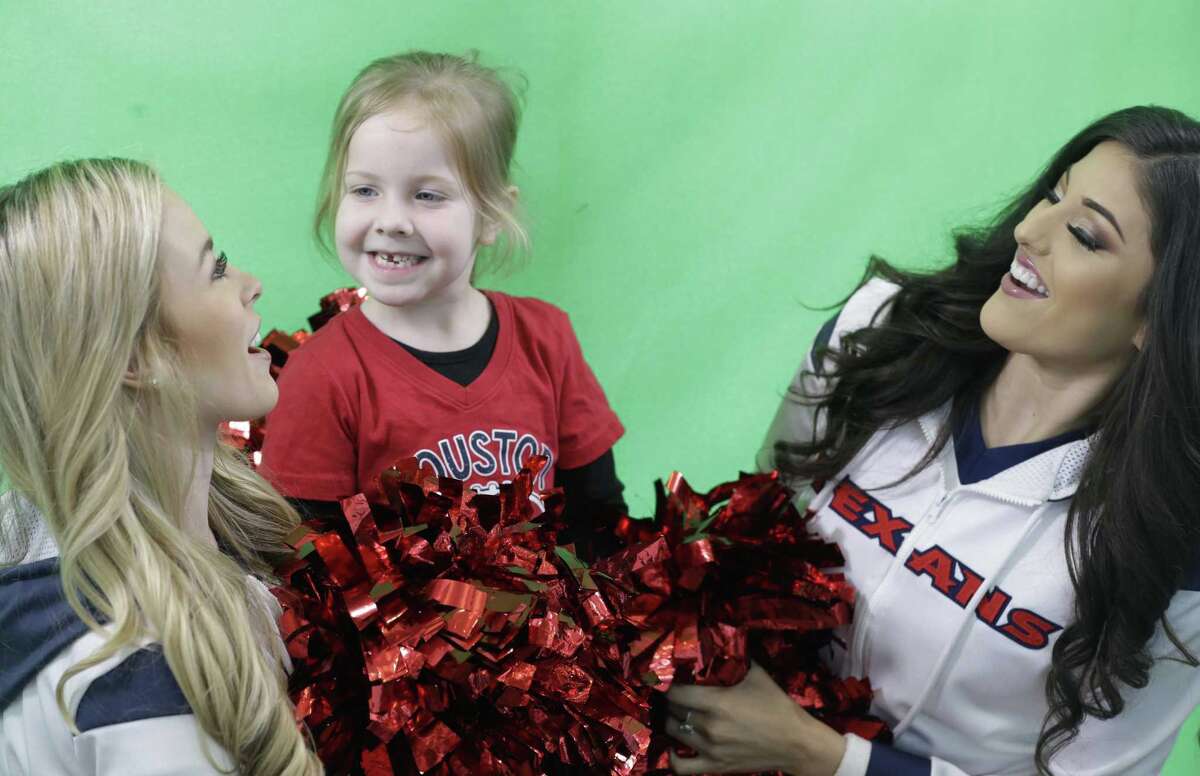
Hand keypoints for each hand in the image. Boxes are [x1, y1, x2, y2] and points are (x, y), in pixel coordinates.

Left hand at [665, 662, 845, 774]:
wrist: (796, 743)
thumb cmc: (778, 706)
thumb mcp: (756, 675)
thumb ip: (734, 659)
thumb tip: (720, 642)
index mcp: (718, 703)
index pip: (675, 691)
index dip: (670, 683)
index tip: (672, 678)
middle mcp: (709, 727)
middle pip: (672, 710)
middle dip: (672, 699)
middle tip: (677, 692)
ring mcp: (710, 749)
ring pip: (673, 731)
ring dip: (673, 719)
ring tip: (679, 712)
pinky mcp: (715, 766)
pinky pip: (682, 767)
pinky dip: (673, 756)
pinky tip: (676, 744)